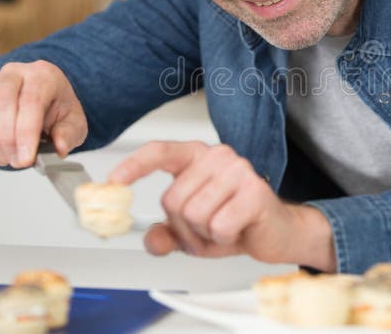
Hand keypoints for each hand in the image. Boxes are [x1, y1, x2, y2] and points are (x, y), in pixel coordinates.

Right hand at [0, 60, 87, 167]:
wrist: (39, 99)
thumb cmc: (56, 109)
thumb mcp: (73, 122)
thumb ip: (69, 134)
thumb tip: (60, 148)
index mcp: (43, 75)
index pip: (31, 100)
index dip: (27, 132)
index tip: (27, 159)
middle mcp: (13, 73)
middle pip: (1, 102)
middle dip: (9, 140)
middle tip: (20, 162)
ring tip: (15, 160)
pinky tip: (3, 155)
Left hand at [109, 141, 336, 271]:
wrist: (278, 233)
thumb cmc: (236, 223)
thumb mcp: (192, 233)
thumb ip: (166, 235)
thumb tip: (150, 239)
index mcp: (198, 158)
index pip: (160, 151)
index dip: (134, 166)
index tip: (113, 182)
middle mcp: (217, 156)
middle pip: (172, 200)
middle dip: (185, 229)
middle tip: (208, 230)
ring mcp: (238, 170)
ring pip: (193, 215)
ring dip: (205, 236)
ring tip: (225, 228)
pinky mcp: (254, 191)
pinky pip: (218, 225)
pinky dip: (224, 239)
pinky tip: (239, 230)